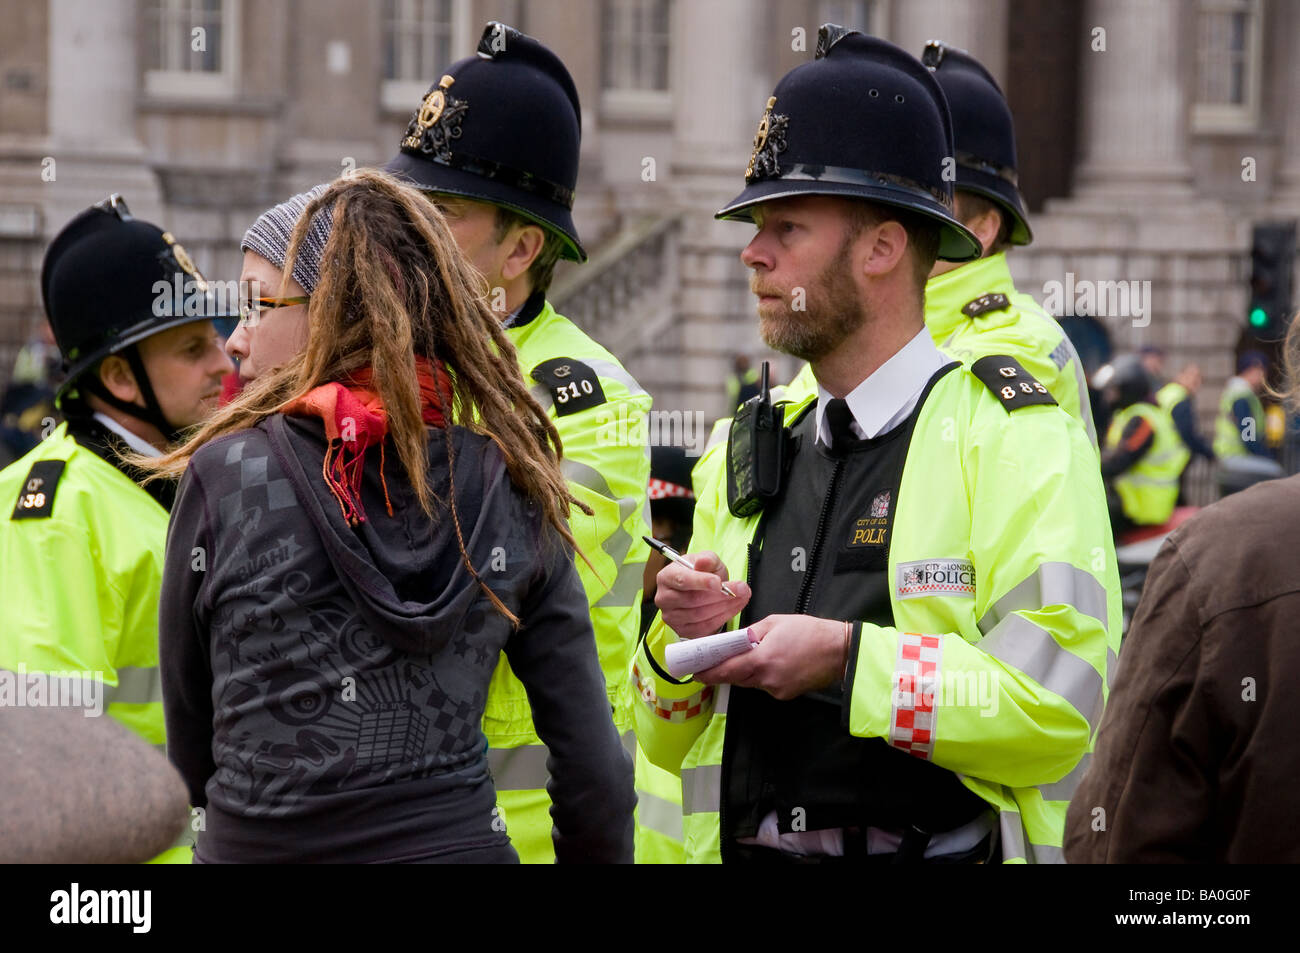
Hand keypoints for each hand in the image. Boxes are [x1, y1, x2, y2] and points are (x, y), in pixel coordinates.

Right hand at [654, 551, 751, 639]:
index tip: (719, 582)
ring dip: (725, 606)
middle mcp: (664, 598)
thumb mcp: (707, 561)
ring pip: (700, 615)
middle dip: (720, 595)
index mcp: (667, 577)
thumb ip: (707, 559)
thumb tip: (702, 562)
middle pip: (692, 600)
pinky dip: (722, 617)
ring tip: (741, 596)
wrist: (699, 591)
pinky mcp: (683, 630)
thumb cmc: (701, 574)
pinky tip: (733, 607)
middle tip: (741, 588)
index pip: (682, 580)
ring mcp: (672, 617)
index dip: (701, 581)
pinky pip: (704, 627)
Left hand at [694, 614, 846, 700]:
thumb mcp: (774, 623)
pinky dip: (761, 676)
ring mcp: (777, 689)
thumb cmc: (809, 632)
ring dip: (744, 672)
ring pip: (750, 682)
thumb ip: (750, 634)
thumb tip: (734, 641)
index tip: (696, 673)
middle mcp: (767, 679)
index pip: (726, 671)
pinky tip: (770, 663)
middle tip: (713, 662)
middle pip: (736, 678)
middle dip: (724, 671)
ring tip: (745, 657)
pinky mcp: (786, 694)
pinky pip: (765, 685)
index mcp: (762, 660)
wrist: (839, 650)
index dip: (709, 674)